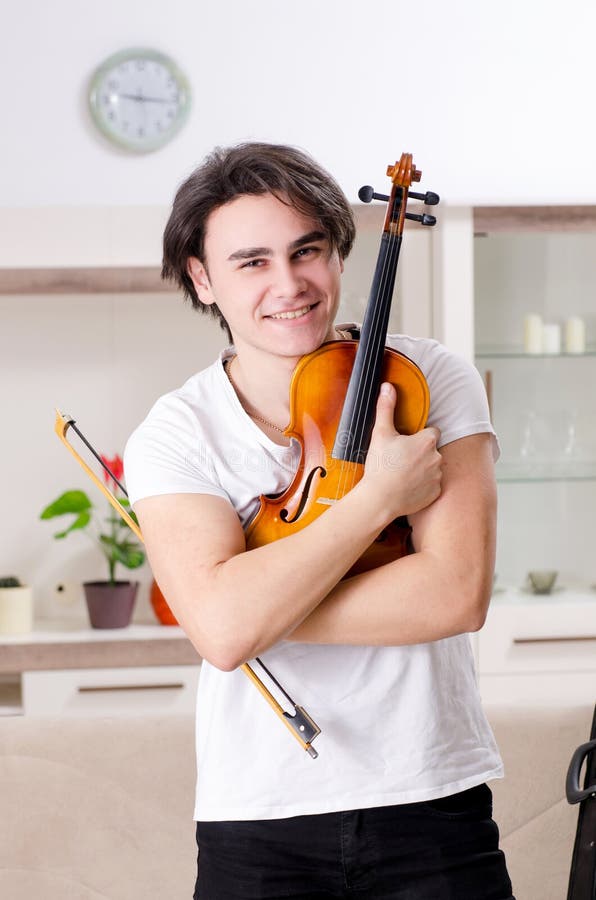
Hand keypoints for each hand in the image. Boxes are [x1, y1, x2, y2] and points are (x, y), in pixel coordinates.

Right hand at [363, 382, 442, 519]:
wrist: (379, 499)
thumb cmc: (380, 466)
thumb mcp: (381, 434)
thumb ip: (386, 408)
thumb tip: (388, 386)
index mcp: (427, 441)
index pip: (432, 432)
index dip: (419, 437)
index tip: (406, 444)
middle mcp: (437, 458)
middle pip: (432, 450)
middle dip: (420, 453)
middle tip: (400, 460)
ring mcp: (438, 477)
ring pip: (432, 468)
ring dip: (422, 469)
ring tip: (402, 475)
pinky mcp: (435, 493)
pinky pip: (432, 485)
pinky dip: (422, 486)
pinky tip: (407, 487)